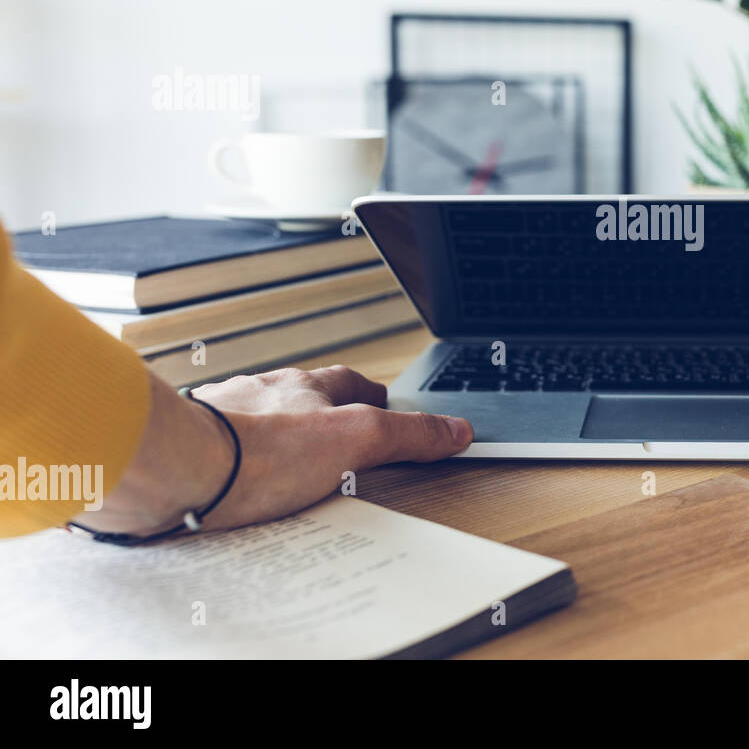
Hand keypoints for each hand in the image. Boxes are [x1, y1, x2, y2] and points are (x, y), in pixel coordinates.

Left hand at [74, 366, 471, 536]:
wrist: (174, 466)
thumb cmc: (258, 452)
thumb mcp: (355, 442)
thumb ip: (407, 435)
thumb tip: (456, 428)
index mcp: (306, 386)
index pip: (349, 381)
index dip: (372, 395)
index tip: (385, 402)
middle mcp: (261, 392)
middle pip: (298, 396)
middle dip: (318, 413)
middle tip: (334, 435)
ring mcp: (220, 416)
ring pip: (254, 418)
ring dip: (269, 435)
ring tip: (280, 466)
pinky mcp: (187, 446)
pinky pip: (216, 447)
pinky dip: (229, 460)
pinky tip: (231, 483)